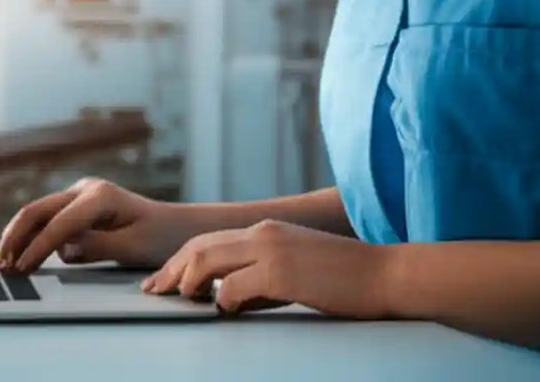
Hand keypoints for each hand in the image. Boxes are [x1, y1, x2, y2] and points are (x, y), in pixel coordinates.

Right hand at [0, 178, 187, 273]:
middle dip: (16, 236)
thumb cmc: (159, 237)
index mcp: (100, 197)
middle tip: (1, 265)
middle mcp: (85, 189)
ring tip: (4, 263)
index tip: (21, 269)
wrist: (176, 226)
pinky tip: (20, 254)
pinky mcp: (77, 206)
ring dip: (19, 236)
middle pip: (38, 210)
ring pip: (38, 213)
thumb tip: (63, 248)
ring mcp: (79, 195)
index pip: (60, 224)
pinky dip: (31, 235)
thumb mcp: (132, 246)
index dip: (37, 247)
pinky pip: (47, 219)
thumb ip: (97, 245)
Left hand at [142, 220, 394, 318]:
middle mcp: (263, 233)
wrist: (387, 275)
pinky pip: (234, 286)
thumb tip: (228, 299)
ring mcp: (271, 250)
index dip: (180, 260)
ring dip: (187, 281)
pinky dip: (221, 299)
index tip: (163, 281)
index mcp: (266, 230)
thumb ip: (260, 280)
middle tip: (153, 290)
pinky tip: (223, 310)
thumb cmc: (344, 280)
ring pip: (207, 260)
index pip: (208, 241)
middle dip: (171, 270)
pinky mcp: (281, 272)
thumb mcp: (294, 272)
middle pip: (198, 247)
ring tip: (178, 299)